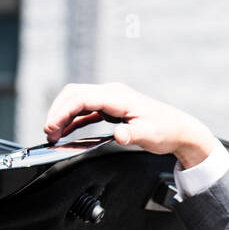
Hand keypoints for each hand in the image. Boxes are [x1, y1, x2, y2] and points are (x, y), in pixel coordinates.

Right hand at [43, 81, 216, 167]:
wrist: (178, 129)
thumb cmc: (166, 130)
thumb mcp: (149, 135)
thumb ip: (132, 135)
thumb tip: (118, 136)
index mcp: (117, 96)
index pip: (81, 98)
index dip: (62, 111)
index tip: (52, 127)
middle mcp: (111, 93)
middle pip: (74, 94)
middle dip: (57, 111)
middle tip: (49, 133)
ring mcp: (110, 99)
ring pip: (77, 100)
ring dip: (63, 115)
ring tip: (54, 134)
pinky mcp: (111, 108)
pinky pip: (86, 109)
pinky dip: (73, 119)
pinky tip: (66, 131)